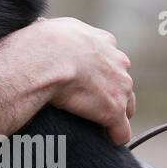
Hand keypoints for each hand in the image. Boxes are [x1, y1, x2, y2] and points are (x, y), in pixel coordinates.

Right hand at [31, 16, 134, 144]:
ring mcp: (119, 87)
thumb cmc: (40, 43)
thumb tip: (41, 29)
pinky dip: (115, 135)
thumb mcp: (52, 28)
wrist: (45, 60)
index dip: (99, 70)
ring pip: (126, 105)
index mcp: (102, 41)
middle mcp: (117, 61)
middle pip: (122, 81)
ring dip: (114, 114)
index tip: (87, 78)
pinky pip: (121, 130)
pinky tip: (107, 139)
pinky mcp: (114, 110)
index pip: (110, 58)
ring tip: (99, 124)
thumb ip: (57, 33)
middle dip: (111, 91)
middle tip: (91, 101)